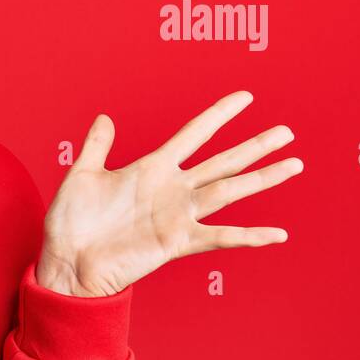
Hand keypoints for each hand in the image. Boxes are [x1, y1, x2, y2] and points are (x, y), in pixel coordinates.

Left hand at [36, 90, 302, 296]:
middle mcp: (171, 190)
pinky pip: (219, 237)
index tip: (246, 97)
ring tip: (294, 164)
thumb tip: (105, 117)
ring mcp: (177, 216)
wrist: (65, 262)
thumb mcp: (82, 175)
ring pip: (229, 191)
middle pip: (222, 162)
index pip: (194, 134)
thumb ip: (98, 146)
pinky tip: (277, 235)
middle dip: (255, 146)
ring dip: (261, 179)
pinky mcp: (176, 243)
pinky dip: (248, 237)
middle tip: (287, 132)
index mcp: (151, 168)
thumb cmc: (70, 222)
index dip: (219, 115)